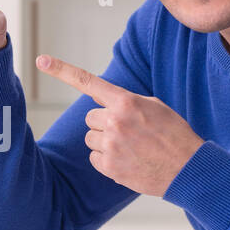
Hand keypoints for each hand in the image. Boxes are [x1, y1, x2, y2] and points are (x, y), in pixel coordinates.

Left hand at [37, 55, 203, 196]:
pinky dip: (106, 160)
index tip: (41, 61)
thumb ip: (126, 101)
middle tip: (129, 132)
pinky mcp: (108, 166)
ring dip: (105, 142)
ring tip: (131, 147)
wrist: (187, 168)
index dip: (62, 70)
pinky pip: (94, 158)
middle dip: (104, 123)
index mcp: (126, 101)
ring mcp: (110, 144)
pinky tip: (128, 160)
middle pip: (90, 117)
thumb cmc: (173, 134)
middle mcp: (115, 121)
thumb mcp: (154, 106)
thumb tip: (104, 104)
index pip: (88, 82)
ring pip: (90, 138)